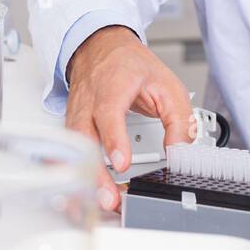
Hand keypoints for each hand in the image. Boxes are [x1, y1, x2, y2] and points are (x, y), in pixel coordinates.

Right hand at [64, 26, 193, 213]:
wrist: (101, 47)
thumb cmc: (130, 66)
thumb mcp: (167, 85)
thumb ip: (179, 120)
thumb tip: (181, 152)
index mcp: (113, 84)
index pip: (108, 112)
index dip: (113, 139)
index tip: (122, 162)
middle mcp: (89, 101)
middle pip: (84, 138)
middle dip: (95, 171)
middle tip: (109, 197)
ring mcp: (76, 114)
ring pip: (72, 150)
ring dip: (85, 179)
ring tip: (101, 202)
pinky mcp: (71, 127)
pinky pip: (68, 154)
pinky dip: (75, 176)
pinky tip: (84, 195)